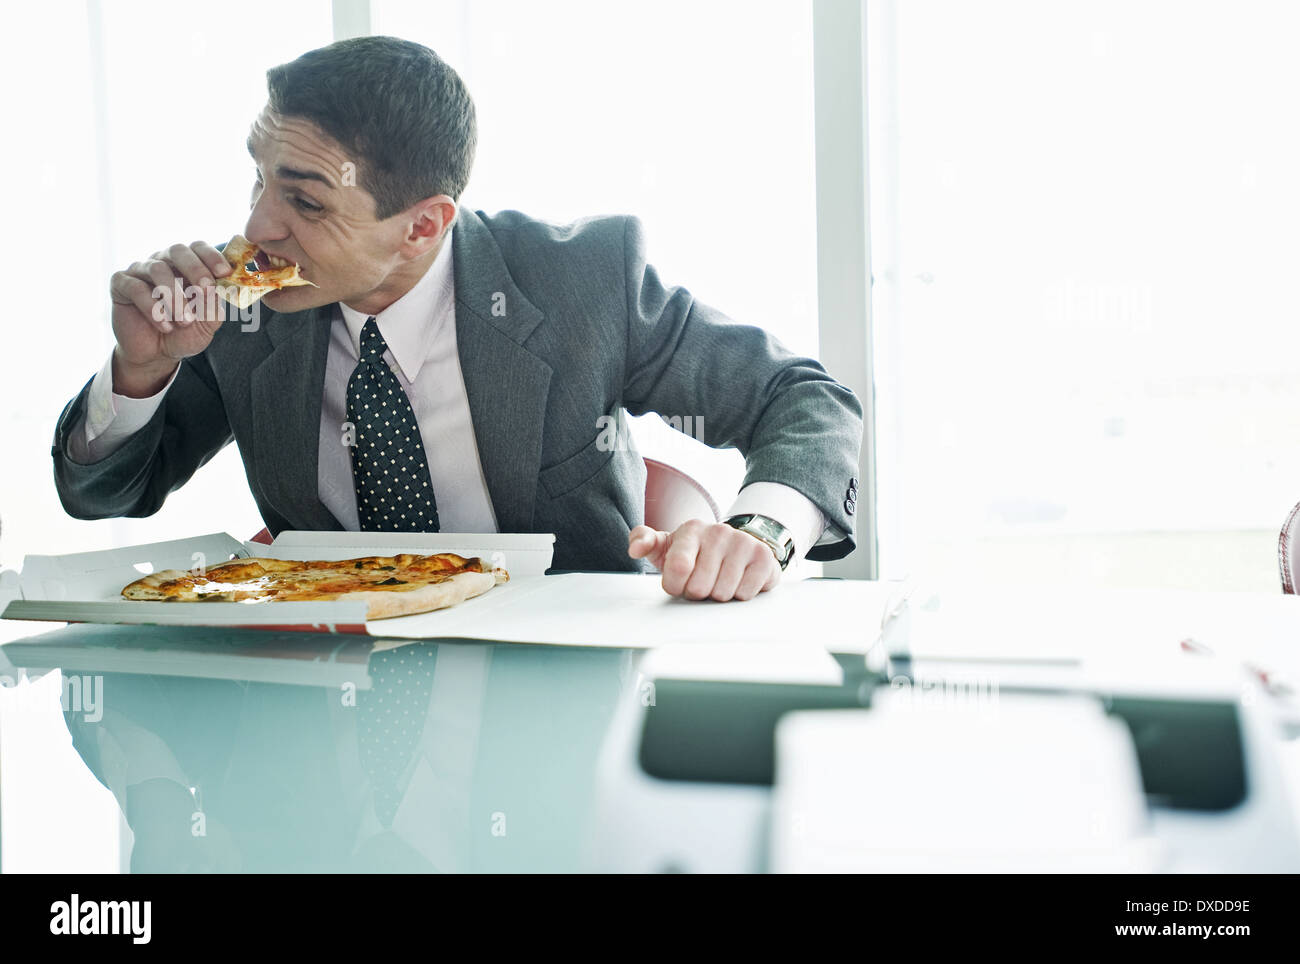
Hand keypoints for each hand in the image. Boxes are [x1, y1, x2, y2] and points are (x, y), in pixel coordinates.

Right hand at [109, 241, 231, 395]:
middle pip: (177, 250)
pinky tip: (165, 327)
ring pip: (157, 269)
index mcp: (186, 266)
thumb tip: (218, 288)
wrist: (156, 354)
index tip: (225, 273)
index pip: (198, 247)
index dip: (212, 256)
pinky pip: (136, 288)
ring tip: (185, 322)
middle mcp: (163, 262)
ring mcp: (140, 271)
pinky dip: (153, 309)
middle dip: (195, 269)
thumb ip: (214, 304)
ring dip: (175, 297)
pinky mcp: (121, 284)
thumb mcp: (207, 322)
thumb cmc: (185, 332)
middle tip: (205, 291)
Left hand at [628, 519, 781, 601]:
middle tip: (702, 581)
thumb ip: (644, 542)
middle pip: (699, 587)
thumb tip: (635, 548)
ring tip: (719, 580)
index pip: (678, 568)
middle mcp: (719, 532)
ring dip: (718, 595)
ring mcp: (743, 543)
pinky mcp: (763, 558)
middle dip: (698, 592)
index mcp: (691, 529)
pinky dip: (740, 595)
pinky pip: (745, 593)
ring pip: (722, 593)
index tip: (678, 581)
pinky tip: (737, 580)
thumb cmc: (696, 552)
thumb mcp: (666, 545)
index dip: (675, 585)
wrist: (736, 545)